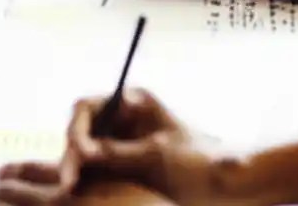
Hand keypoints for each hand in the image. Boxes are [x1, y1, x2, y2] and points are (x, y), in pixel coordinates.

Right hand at [0, 90, 225, 205]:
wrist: (228, 186)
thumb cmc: (200, 161)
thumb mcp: (157, 156)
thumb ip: (118, 153)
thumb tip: (83, 152)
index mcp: (132, 102)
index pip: (89, 106)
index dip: (78, 128)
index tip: (81, 152)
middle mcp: (120, 120)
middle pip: (81, 131)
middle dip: (73, 154)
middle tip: (70, 183)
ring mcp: (118, 144)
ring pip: (83, 154)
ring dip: (75, 170)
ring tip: (71, 192)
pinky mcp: (119, 168)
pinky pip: (93, 172)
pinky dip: (85, 182)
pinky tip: (78, 196)